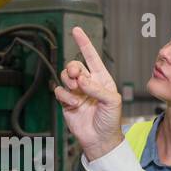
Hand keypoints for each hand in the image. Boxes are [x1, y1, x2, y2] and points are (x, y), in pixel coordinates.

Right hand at [54, 27, 123, 159]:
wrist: (100, 139)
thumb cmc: (110, 120)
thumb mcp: (112, 101)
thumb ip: (97, 88)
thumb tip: (81, 80)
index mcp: (101, 78)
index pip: (92, 57)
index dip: (84, 43)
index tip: (76, 30)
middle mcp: (88, 83)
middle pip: (74, 65)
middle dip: (73, 67)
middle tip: (75, 75)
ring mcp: (76, 92)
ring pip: (65, 76)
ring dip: (69, 80)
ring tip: (76, 90)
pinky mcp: (66, 102)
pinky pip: (59, 91)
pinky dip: (64, 95)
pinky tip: (73, 103)